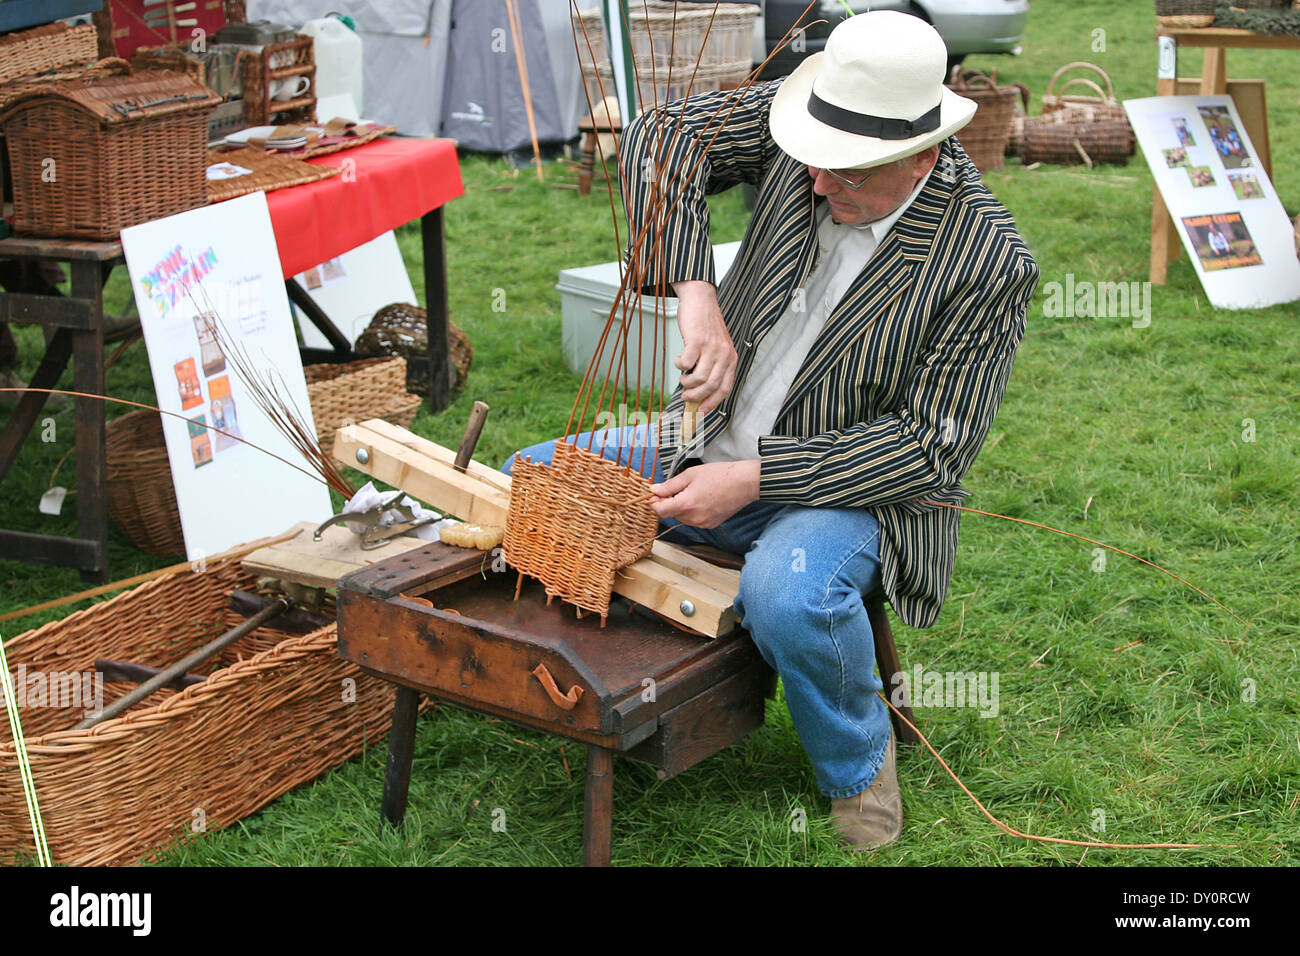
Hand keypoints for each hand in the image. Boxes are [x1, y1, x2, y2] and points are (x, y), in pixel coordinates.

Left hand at [650, 460, 759, 528]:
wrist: (744, 483)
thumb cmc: (720, 475)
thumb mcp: (690, 475)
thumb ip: (670, 485)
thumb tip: (654, 490)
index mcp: (686, 504)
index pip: (660, 510)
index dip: (654, 502)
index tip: (656, 494)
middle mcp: (693, 518)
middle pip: (671, 514)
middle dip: (670, 502)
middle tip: (681, 487)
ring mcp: (703, 523)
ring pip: (682, 517)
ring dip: (682, 507)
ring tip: (696, 492)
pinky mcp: (710, 525)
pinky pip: (694, 520)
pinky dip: (694, 511)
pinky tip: (704, 499)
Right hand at [672, 280, 736, 414]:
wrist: (700, 300)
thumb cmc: (705, 325)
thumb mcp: (716, 347)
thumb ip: (712, 366)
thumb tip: (699, 390)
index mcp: (730, 358)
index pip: (725, 388)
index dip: (712, 402)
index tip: (701, 411)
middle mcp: (724, 354)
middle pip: (711, 386)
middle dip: (696, 396)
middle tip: (686, 396)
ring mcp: (711, 347)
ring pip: (699, 378)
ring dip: (687, 382)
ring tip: (682, 378)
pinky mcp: (697, 340)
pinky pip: (686, 363)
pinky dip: (679, 365)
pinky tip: (679, 359)